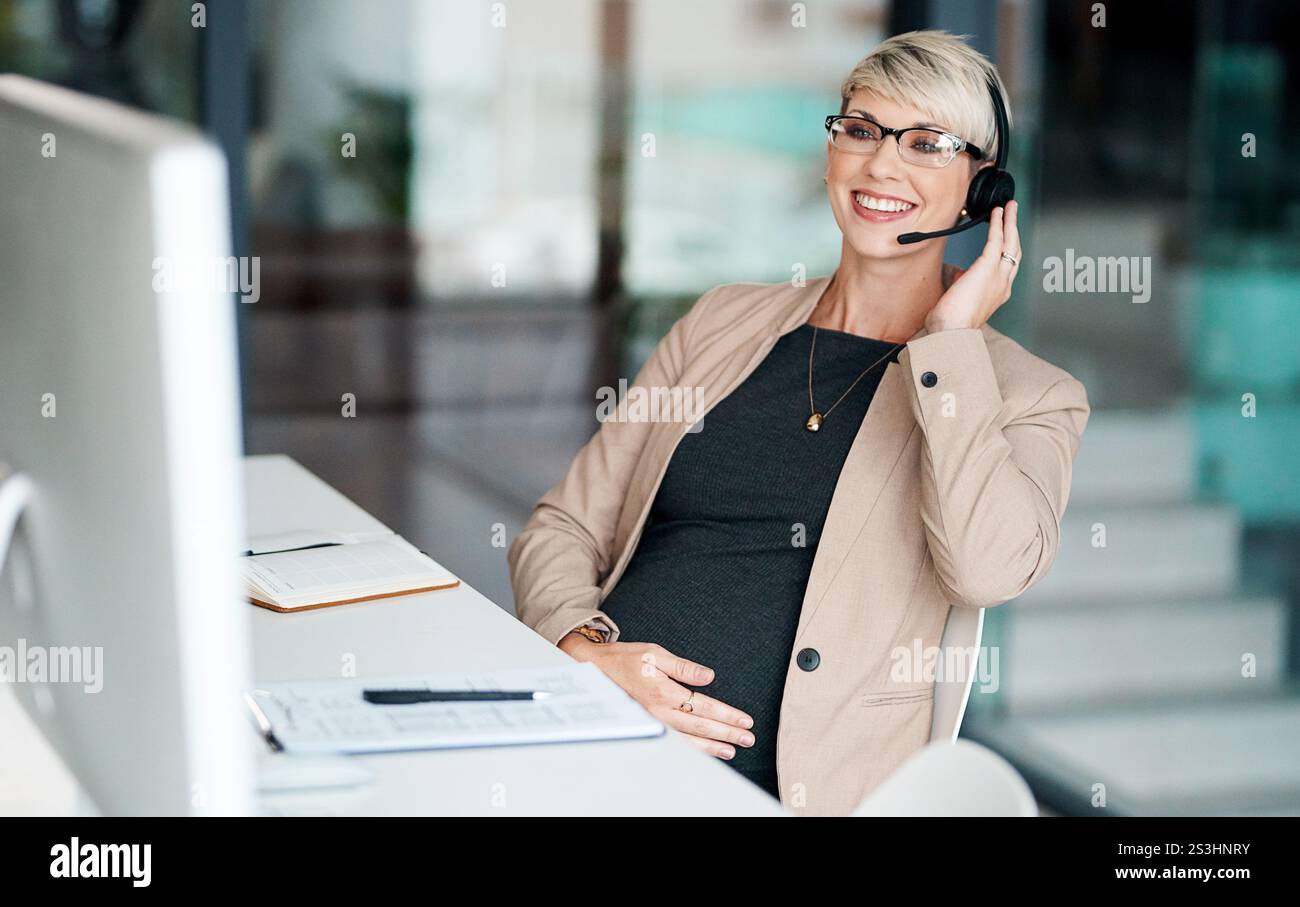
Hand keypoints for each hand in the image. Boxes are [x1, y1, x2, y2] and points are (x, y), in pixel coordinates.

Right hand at [559, 633, 754, 759]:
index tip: (745, 720)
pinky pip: (674, 743)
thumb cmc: (626, 659)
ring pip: (688, 740)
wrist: (594, 671)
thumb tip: (708, 676)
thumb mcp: (655, 654)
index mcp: (664, 692)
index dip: (726, 715)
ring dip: (712, 746)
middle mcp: (659, 712)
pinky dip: (692, 750)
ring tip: (732, 750)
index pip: (704, 707)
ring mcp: (653, 722)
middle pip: (700, 727)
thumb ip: (683, 667)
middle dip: (727, 733)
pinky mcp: (648, 726)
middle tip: (748, 738)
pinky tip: (704, 752)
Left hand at [926, 200, 1020, 331]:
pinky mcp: (987, 268)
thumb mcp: (956, 299)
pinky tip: (997, 213)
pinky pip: (996, 240)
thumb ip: (959, 283)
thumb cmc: (950, 324)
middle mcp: (1002, 284)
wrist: (951, 332)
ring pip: (1010, 242)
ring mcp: (998, 276)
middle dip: (1014, 230)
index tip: (1004, 236)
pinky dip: (998, 224)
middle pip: (1014, 250)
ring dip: (1010, 222)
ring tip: (1009, 206)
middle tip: (1013, 213)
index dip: (1007, 249)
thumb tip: (955, 271)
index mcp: (996, 293)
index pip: (1006, 266)